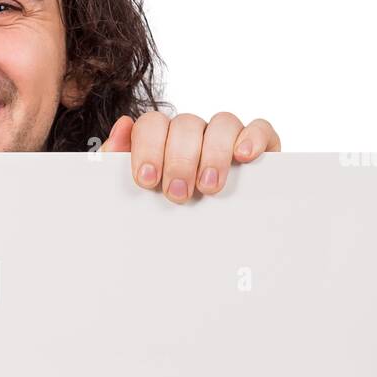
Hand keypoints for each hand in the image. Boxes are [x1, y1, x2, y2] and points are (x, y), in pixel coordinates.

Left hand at [102, 111, 280, 202]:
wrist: (200, 253)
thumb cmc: (162, 216)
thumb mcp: (136, 193)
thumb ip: (117, 160)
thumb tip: (122, 126)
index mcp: (162, 140)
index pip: (152, 124)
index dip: (148, 147)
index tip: (147, 179)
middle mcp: (193, 134)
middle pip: (186, 124)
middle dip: (180, 160)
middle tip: (178, 194)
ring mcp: (226, 138)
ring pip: (222, 123)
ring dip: (214, 153)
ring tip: (209, 186)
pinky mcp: (258, 147)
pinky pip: (260, 128)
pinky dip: (253, 137)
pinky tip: (244, 156)